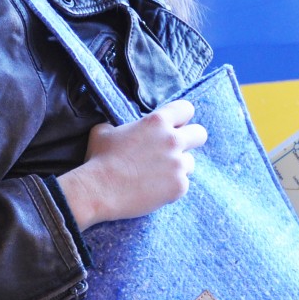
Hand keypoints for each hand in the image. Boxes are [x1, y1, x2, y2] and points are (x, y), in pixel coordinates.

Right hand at [57, 99, 207, 228]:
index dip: (180, 118)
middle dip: (190, 140)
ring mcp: (178, 164)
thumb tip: (120, 129)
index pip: (186, 109)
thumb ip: (121, 126)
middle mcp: (172, 140)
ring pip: (190, 163)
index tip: (173, 126)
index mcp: (157, 122)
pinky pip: (182, 184)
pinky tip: (153, 190)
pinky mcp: (179, 186)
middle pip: (200, 134)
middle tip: (174, 151)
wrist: (98, 190)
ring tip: (156, 175)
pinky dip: (171, 188)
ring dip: (177, 168)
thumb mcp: (104, 131)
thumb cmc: (99, 159)